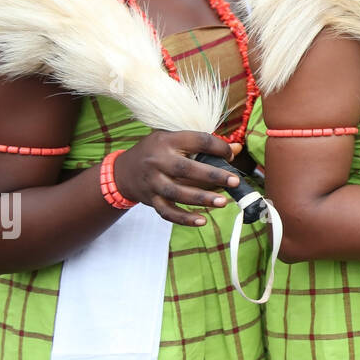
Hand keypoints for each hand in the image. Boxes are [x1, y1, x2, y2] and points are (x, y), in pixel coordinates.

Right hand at [112, 131, 240, 225]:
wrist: (123, 171)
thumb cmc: (157, 151)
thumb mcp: (175, 139)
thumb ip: (205, 144)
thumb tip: (237, 149)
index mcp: (167, 141)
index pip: (196, 140)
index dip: (217, 147)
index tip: (231, 155)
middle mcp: (157, 161)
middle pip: (185, 169)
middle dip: (212, 176)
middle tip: (234, 181)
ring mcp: (152, 182)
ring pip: (177, 193)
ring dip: (202, 199)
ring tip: (223, 202)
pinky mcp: (151, 200)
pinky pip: (168, 212)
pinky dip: (184, 218)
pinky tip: (202, 220)